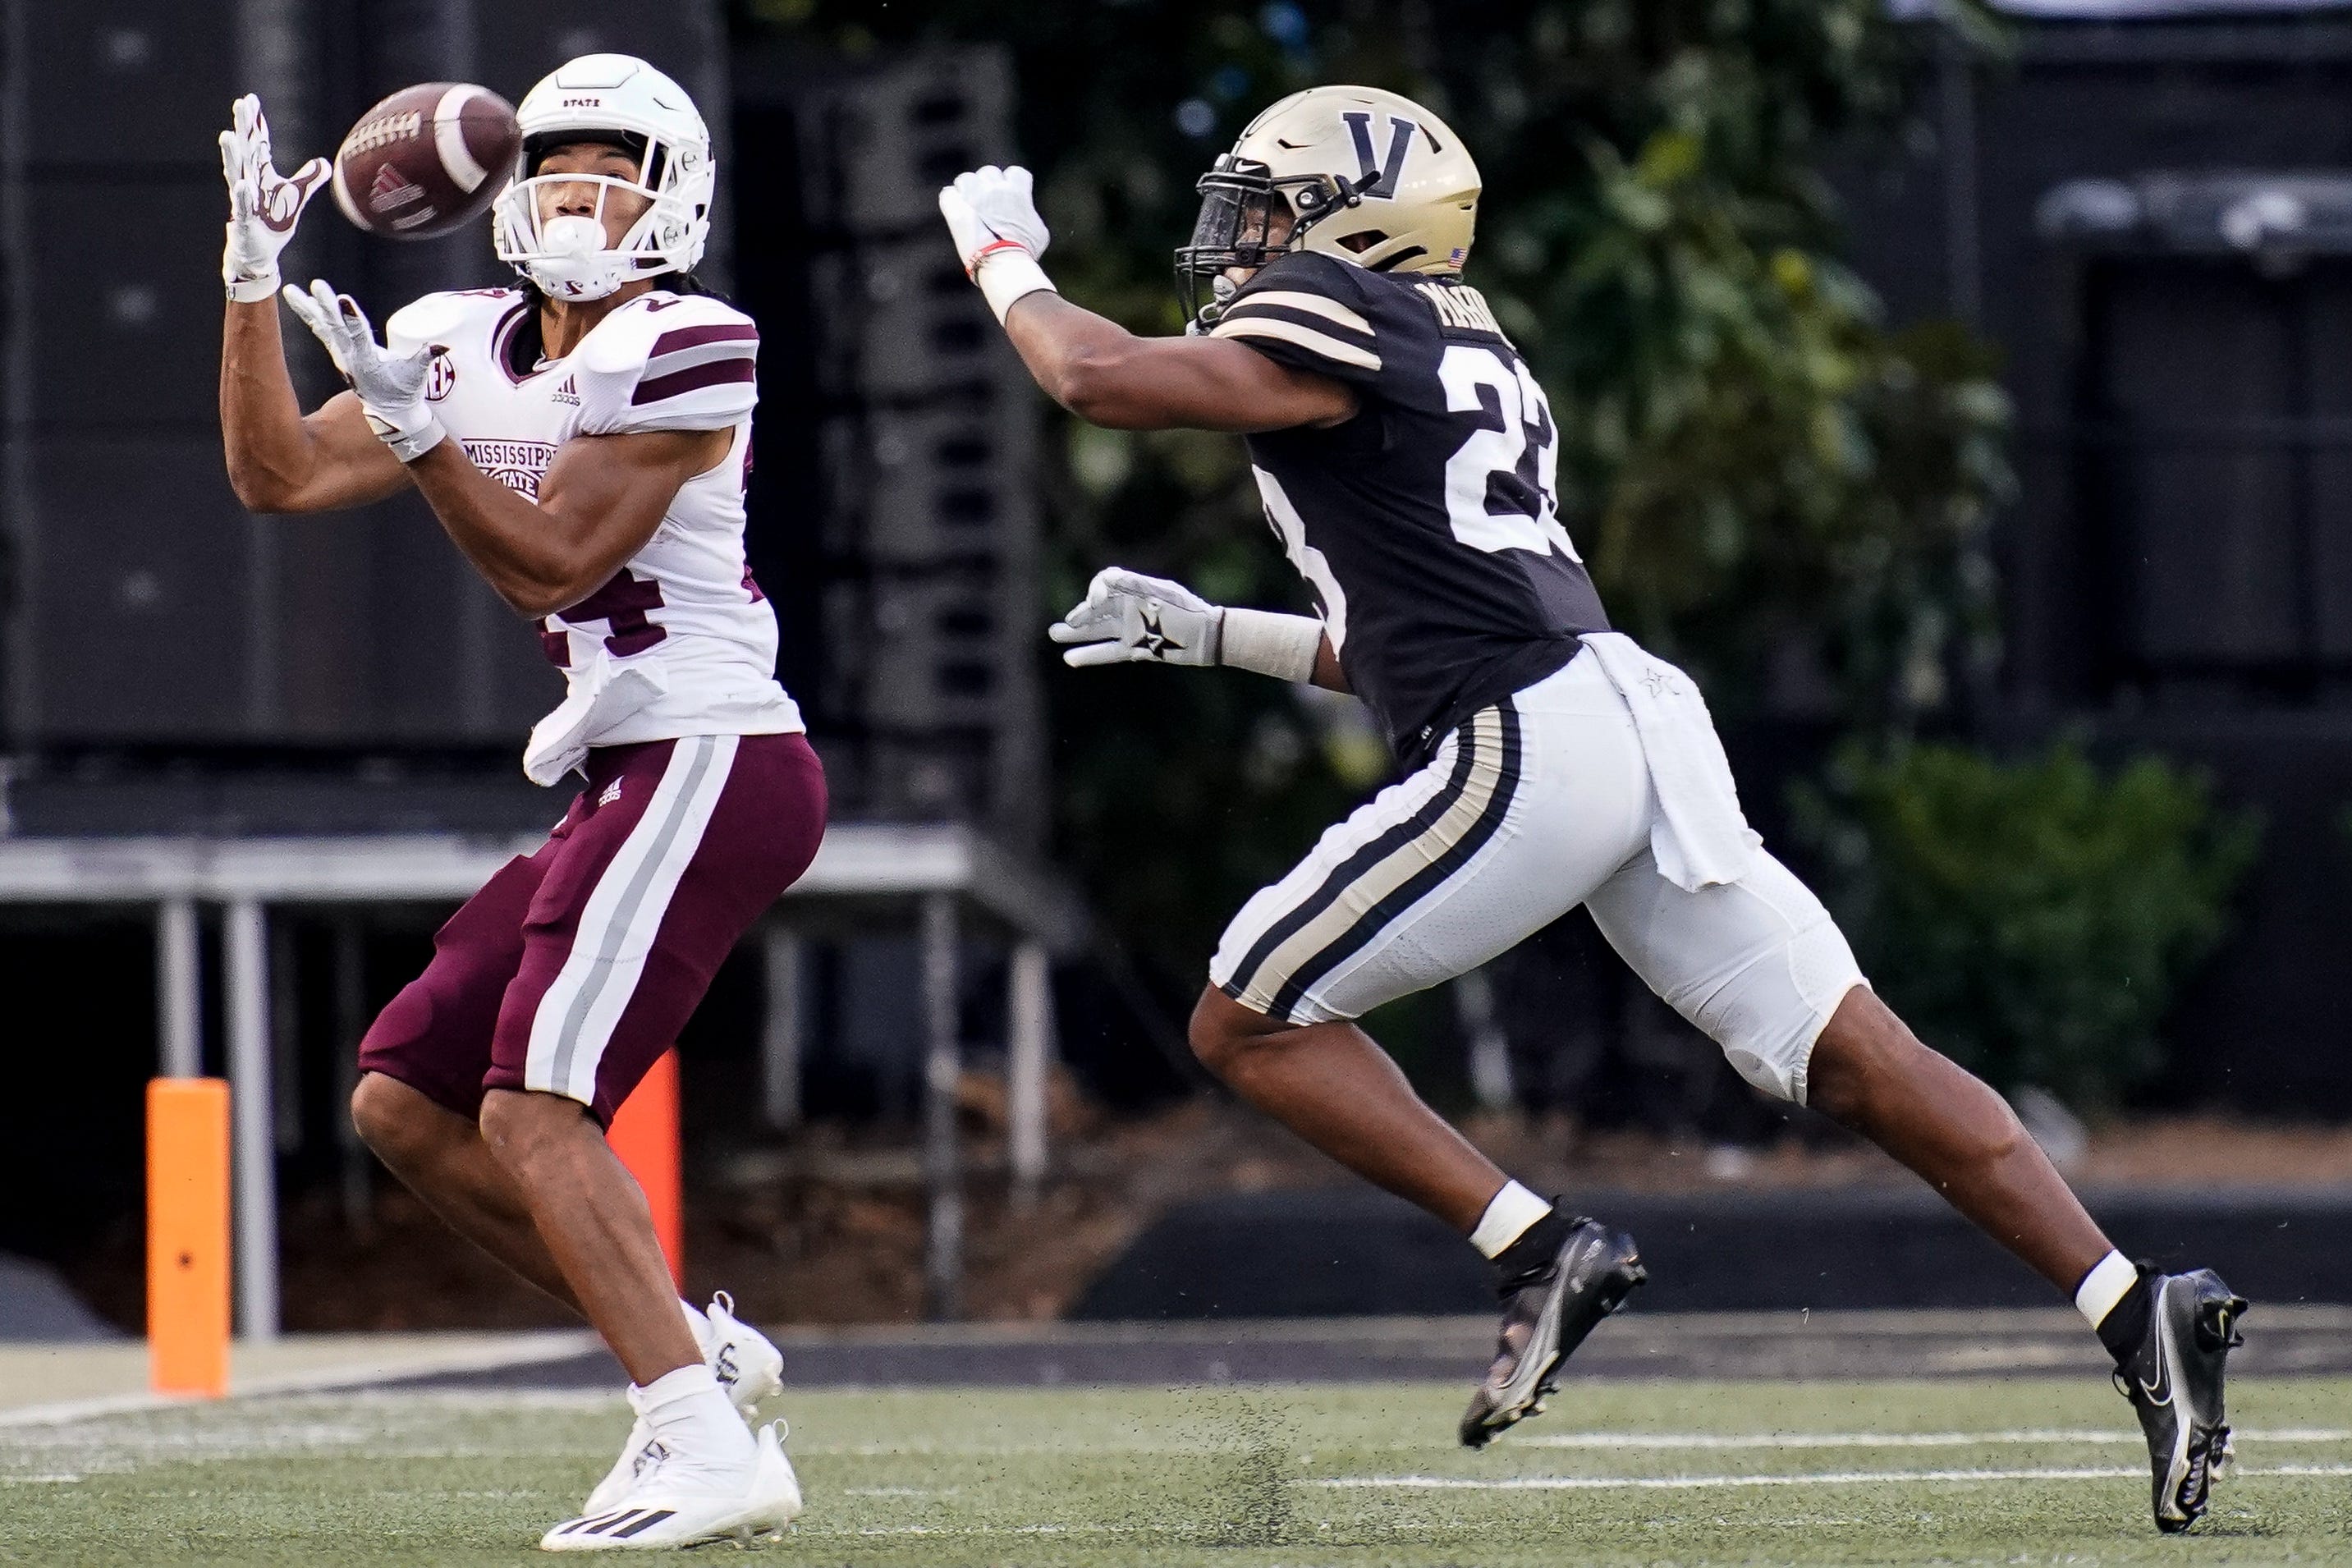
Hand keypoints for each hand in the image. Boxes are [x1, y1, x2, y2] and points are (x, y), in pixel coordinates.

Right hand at [220, 94, 330, 301]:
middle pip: (246, 150)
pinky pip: (242, 206)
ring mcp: (244, 200)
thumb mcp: (295, 197)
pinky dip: (243, 195)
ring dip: (233, 155)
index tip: (250, 99)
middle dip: (243, 128)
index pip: (258, 143)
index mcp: (260, 174)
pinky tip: (242, 183)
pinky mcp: (244, 221)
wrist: (259, 253)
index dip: (256, 123)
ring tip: (228, 135)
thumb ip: (309, 179)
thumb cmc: (272, 221)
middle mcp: (249, 182)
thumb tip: (325, 163)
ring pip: (237, 173)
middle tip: (239, 105)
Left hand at [281, 279, 445, 461]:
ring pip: (322, 327)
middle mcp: (349, 356)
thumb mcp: (417, 376)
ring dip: (307, 308)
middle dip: (326, 305)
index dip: (351, 317)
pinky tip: (298, 300)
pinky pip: (320, 330)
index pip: (359, 335)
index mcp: (368, 361)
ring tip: (291, 290)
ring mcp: (340, 354)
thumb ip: (425, 358)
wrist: (389, 410)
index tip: (342, 299)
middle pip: (336, 327)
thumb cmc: (405, 391)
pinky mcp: (337, 351)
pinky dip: (309, 314)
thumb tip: (443, 346)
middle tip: (317, 285)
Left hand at [938, 164, 1050, 275]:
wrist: (1003, 263)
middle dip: (988, 186)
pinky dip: (951, 203)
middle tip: (988, 207)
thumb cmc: (1024, 252)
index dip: (1011, 184)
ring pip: (966, 180)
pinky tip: (957, 214)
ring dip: (967, 192)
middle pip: (989, 172)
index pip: (1015, 173)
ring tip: (970, 212)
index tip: (1009, 198)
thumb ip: (1029, 214)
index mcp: (1017, 190)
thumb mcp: (1039, 231)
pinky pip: (948, 195)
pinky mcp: (955, 208)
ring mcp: (973, 196)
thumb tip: (1024, 213)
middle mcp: (995, 188)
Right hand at [1049, 567, 1223, 667]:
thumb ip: (1132, 585)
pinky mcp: (1138, 649)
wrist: (1208, 636)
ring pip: (1099, 631)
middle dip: (1078, 615)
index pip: (1107, 582)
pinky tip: (1070, 659)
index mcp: (1137, 589)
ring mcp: (1134, 629)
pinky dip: (1091, 655)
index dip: (1096, 590)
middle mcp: (1132, 607)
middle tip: (1062, 625)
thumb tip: (1103, 581)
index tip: (1095, 601)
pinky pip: (1109, 652)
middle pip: (1098, 609)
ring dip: (1077, 634)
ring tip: (1055, 634)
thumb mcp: (1161, 593)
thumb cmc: (1187, 611)